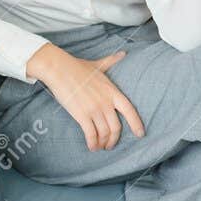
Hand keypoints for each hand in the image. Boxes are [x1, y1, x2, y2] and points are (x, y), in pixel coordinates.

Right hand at [25, 43, 145, 151]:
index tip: (140, 134)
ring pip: (104, 133)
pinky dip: (92, 143)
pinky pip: (91, 134)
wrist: (59, 69)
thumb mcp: (99, 65)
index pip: (130, 111)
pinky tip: (91, 146)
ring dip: (102, 143)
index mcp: (112, 92)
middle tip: (110, 145)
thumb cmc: (77, 67)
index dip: (137, 124)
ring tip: (100, 147)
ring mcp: (94, 109)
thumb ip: (112, 61)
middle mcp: (106, 102)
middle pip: (116, 127)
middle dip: (114, 140)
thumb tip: (123, 54)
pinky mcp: (81, 115)